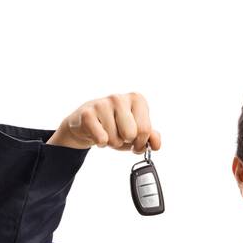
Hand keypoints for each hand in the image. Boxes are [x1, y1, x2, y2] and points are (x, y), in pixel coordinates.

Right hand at [47, 92, 162, 153]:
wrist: (86, 123)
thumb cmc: (115, 126)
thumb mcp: (136, 132)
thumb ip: (151, 137)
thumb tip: (156, 144)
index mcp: (137, 99)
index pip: (145, 130)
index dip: (140, 142)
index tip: (134, 141)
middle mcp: (119, 98)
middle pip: (131, 134)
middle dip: (125, 141)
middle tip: (118, 135)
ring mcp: (102, 104)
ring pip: (115, 139)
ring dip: (111, 142)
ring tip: (106, 132)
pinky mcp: (87, 114)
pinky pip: (101, 139)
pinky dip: (100, 143)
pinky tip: (96, 133)